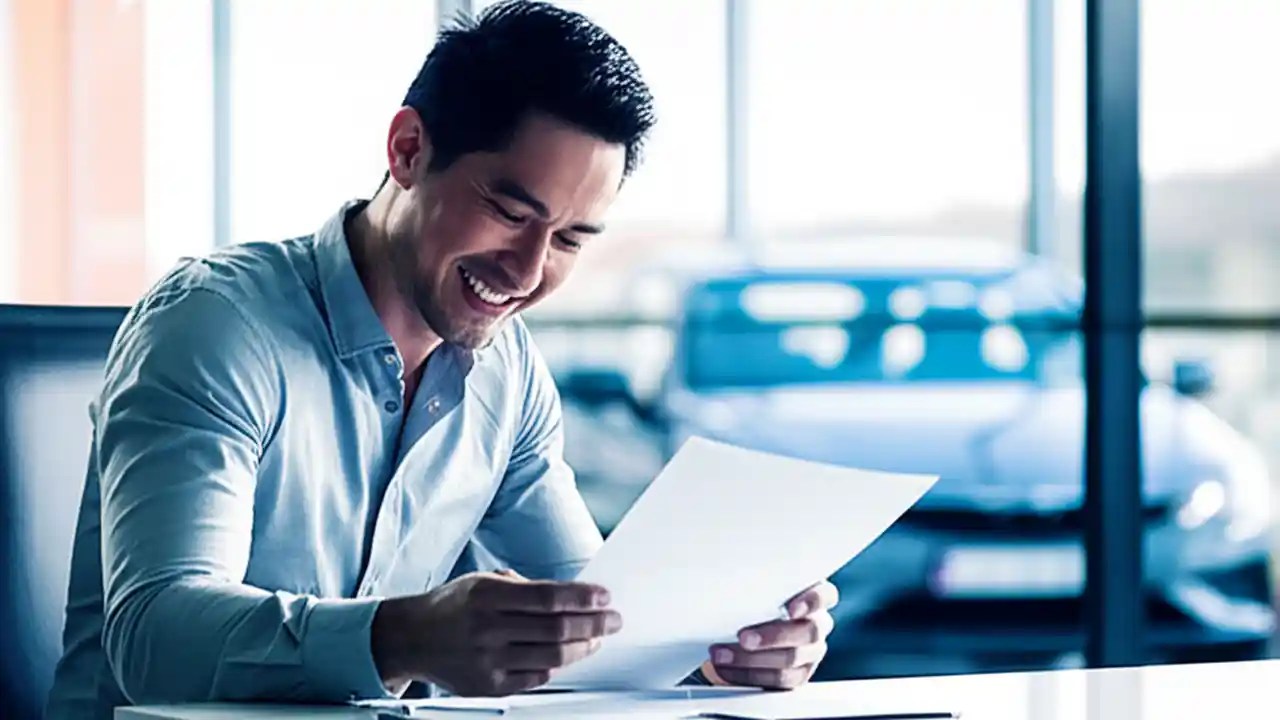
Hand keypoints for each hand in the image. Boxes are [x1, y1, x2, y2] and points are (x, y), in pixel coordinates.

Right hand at [371, 571, 621, 695]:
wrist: (411, 638)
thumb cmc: (453, 606)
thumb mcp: (483, 581)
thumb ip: (525, 587)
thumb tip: (572, 596)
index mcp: (487, 595)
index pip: (549, 597)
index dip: (583, 598)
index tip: (605, 597)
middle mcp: (487, 628)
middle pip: (556, 629)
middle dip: (594, 624)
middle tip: (613, 620)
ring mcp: (487, 661)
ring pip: (552, 657)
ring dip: (583, 648)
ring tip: (596, 639)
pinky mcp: (487, 687)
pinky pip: (536, 678)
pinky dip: (557, 667)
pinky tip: (566, 656)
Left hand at [705, 581, 837, 689]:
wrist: (750, 626)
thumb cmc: (756, 600)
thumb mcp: (760, 588)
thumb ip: (757, 588)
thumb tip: (729, 585)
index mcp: (815, 596)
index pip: (825, 596)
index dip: (811, 603)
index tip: (791, 609)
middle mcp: (818, 625)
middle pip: (808, 632)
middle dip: (773, 637)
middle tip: (744, 638)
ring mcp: (811, 652)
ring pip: (791, 660)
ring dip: (751, 660)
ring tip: (722, 655)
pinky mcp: (797, 675)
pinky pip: (778, 681)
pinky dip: (748, 676)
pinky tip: (727, 669)